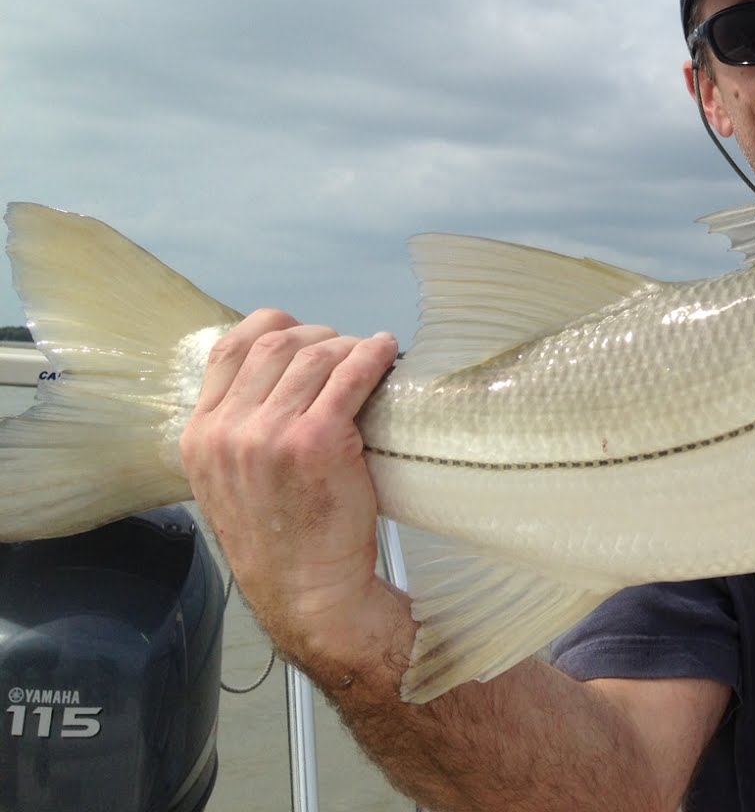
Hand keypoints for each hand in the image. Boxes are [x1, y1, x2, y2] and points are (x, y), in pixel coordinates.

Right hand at [180, 309, 400, 673]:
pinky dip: (372, 355)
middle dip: (317, 335)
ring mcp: (270, 435)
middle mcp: (227, 431)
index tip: (302, 333)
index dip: (272, 329)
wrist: (307, 593)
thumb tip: (280, 379)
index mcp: (200, 436)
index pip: (228, 349)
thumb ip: (239, 431)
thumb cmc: (282, 540)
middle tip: (346, 348)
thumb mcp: (231, 482)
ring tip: (371, 354)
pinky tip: (387, 353)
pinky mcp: (315, 442)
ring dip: (349, 345)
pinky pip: (349, 375)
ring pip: (314, 355)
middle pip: (275, 345)